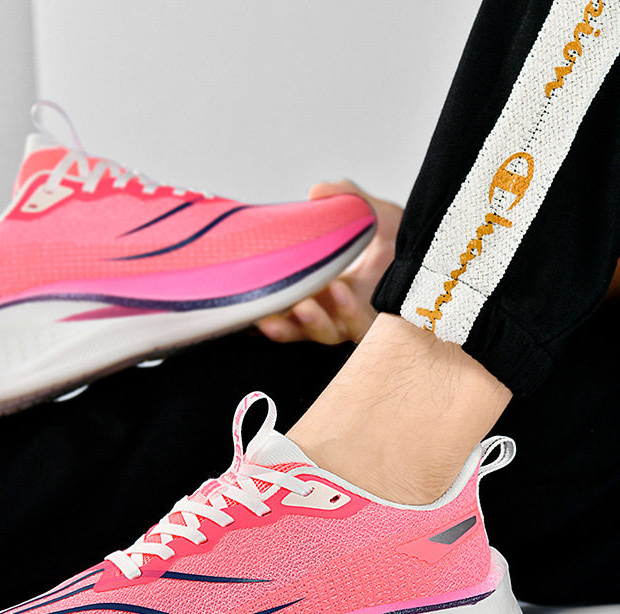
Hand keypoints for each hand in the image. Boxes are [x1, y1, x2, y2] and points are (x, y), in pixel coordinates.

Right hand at [257, 179, 402, 343]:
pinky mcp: (385, 330)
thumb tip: (318, 191)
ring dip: (313, 322)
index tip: (253, 309)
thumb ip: (345, 199)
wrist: (448, 254)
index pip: (292, 308)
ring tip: (304, 305)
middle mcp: (340, 312)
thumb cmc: (404, 240)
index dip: (271, 312)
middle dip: (286, 325)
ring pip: (329, 333)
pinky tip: (339, 293)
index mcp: (327, 292)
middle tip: (268, 317)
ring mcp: (362, 323)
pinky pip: (362, 328)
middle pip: (303, 329)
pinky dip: (348, 311)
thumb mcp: (372, 214)